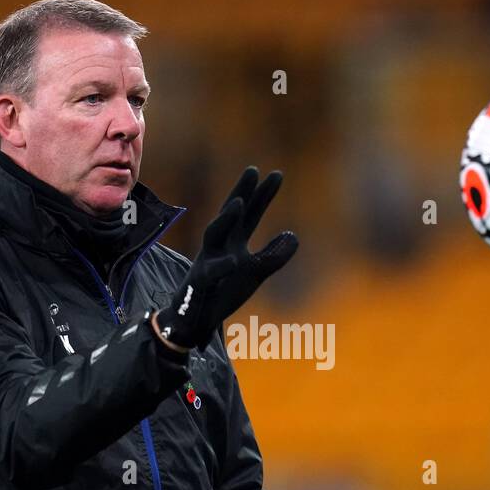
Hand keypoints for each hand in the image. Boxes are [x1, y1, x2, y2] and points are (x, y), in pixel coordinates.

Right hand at [157, 166, 298, 350]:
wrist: (195, 319)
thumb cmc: (222, 291)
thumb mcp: (254, 272)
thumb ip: (272, 255)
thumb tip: (293, 235)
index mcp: (233, 241)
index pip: (250, 213)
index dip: (263, 195)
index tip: (277, 174)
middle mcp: (219, 245)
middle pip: (230, 214)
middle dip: (241, 192)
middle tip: (253, 170)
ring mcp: (206, 261)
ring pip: (213, 234)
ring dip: (225, 219)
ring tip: (239, 202)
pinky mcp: (199, 283)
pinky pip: (209, 273)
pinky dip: (221, 267)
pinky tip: (233, 262)